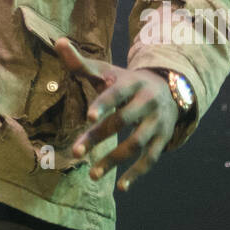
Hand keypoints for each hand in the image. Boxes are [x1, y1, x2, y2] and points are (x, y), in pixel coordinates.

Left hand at [52, 37, 178, 191]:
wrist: (171, 89)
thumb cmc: (128, 81)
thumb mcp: (109, 71)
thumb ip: (82, 62)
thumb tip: (59, 42)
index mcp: (132, 83)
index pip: (116, 94)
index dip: (103, 104)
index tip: (89, 116)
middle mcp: (147, 102)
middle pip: (122, 121)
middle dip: (99, 137)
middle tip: (75, 152)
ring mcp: (157, 123)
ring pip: (136, 144)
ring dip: (115, 160)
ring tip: (93, 174)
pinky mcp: (162, 140)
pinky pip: (151, 159)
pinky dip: (137, 174)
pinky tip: (121, 188)